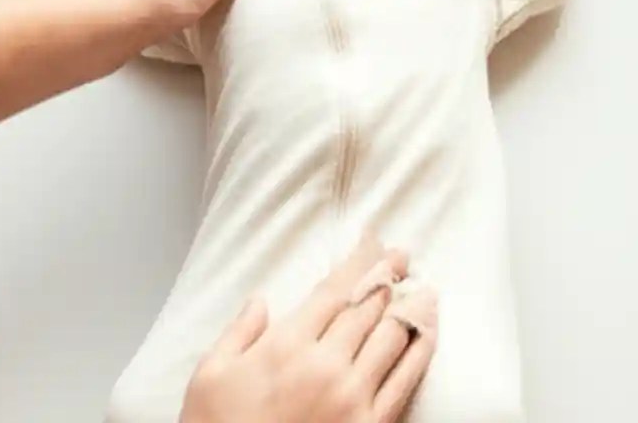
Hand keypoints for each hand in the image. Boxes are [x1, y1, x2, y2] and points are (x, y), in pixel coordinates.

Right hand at [180, 237, 438, 422]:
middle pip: (369, 307)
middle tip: (404, 256)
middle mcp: (326, 365)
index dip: (360, 260)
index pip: (335, 289)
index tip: (374, 242)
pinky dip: (421, 350)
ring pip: (393, 337)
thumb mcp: (209, 376)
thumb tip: (260, 301)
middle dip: (390, 275)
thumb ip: (238, 332)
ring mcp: (353, 397)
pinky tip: (428, 333)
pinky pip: (406, 380)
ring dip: (412, 307)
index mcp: (286, 345)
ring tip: (424, 288)